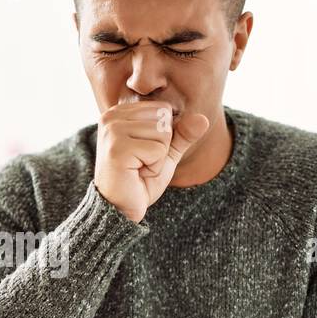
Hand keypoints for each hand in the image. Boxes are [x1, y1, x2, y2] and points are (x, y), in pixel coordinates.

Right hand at [93, 100, 210, 222]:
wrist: (122, 208)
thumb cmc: (139, 179)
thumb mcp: (165, 152)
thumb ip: (182, 134)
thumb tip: (204, 119)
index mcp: (120, 112)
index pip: (163, 109)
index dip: (163, 136)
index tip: (143, 152)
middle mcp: (112, 116)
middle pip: (163, 118)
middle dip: (161, 145)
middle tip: (141, 162)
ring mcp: (112, 131)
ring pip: (163, 134)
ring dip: (157, 158)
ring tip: (138, 168)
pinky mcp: (118, 148)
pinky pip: (157, 150)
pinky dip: (154, 167)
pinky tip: (136, 174)